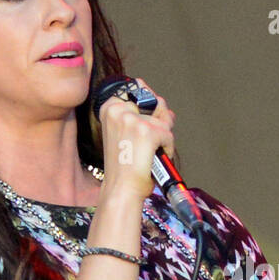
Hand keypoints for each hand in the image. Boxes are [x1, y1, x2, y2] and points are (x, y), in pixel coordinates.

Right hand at [96, 76, 175, 200]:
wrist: (122, 189)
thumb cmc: (124, 167)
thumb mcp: (128, 133)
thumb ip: (145, 116)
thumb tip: (166, 108)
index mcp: (109, 108)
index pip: (139, 90)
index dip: (148, 109)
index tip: (143, 125)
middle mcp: (119, 110)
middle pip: (155, 104)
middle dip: (159, 123)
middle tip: (148, 144)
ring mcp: (133, 120)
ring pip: (163, 122)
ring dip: (163, 139)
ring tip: (149, 154)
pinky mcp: (148, 131)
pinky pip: (168, 136)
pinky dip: (167, 149)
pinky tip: (155, 158)